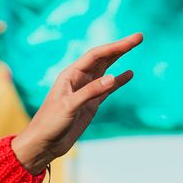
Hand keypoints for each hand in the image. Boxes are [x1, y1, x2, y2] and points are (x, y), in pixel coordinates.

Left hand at [12, 33, 141, 173]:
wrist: (43, 145)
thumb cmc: (50, 123)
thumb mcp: (69, 106)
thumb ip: (90, 92)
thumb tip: (113, 78)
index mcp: (70, 76)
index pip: (96, 55)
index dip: (115, 46)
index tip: (134, 40)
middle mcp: (78, 80)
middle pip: (102, 59)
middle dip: (120, 48)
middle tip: (139, 37)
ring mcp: (85, 92)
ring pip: (105, 71)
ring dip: (119, 60)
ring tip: (134, 48)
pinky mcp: (89, 105)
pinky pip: (107, 89)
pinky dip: (118, 81)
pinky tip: (129, 74)